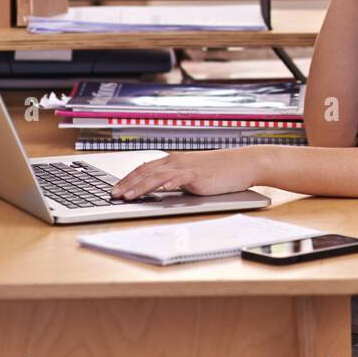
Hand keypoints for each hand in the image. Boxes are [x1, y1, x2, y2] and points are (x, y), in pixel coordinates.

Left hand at [110, 148, 262, 200]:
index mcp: (175, 161)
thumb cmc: (223, 171)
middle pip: (145, 171)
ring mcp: (186, 167)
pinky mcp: (196, 175)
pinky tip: (154, 190)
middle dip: (127, 183)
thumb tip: (164, 191)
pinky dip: (163, 184)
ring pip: (155, 175)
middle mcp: (177, 161)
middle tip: (113, 194)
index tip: (116, 188)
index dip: (129, 178)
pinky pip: (176, 179)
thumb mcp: (196, 175)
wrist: (244, 164)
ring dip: (138, 186)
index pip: (145, 168)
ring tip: (126, 196)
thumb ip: (179, 181)